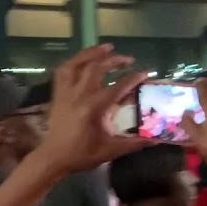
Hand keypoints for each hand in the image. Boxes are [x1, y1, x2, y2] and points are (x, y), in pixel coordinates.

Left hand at [44, 45, 149, 172]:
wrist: (52, 158)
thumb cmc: (81, 155)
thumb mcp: (109, 151)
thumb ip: (132, 144)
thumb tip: (154, 140)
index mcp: (93, 108)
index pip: (117, 87)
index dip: (133, 79)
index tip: (145, 73)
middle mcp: (78, 94)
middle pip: (96, 67)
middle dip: (114, 59)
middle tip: (128, 59)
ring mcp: (65, 92)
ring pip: (77, 63)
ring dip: (92, 53)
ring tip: (106, 47)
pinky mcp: (57, 94)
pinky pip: (63, 71)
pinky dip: (74, 61)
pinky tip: (83, 59)